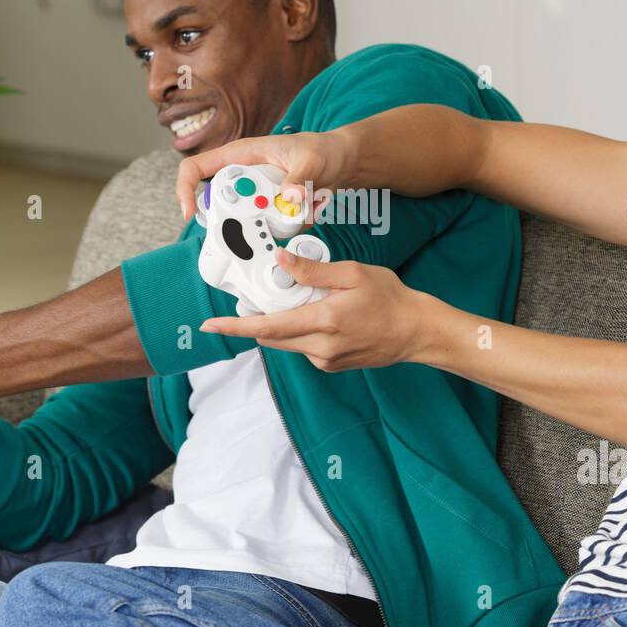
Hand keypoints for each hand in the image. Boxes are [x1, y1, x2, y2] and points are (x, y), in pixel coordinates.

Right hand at [175, 129, 357, 221]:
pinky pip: (271, 228)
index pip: (195, 168)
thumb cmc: (321, 149)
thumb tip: (287, 197)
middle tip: (270, 217)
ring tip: (304, 204)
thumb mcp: (311, 160)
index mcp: (240, 156)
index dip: (185, 190)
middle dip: (240, 218)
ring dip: (275, 222)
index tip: (191, 213)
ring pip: (247, 222)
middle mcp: (243, 177)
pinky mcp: (270, 211)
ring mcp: (256, 196)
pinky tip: (313, 207)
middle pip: (220, 204)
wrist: (340, 162)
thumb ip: (298, 178)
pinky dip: (293, 225)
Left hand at [198, 249, 433, 371]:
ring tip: (312, 301)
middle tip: (268, 293)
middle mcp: (320, 347)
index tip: (211, 325)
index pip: (267, 327)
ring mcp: (325, 360)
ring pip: (286, 342)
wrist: (416, 331)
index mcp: (324, 322)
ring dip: (284, 322)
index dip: (235, 326)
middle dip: (260, 317)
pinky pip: (303, 347)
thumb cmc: (390, 298)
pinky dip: (302, 330)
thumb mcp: (352, 273)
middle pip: (271, 336)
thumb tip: (279, 261)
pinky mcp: (330, 365)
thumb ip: (312, 270)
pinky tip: (326, 315)